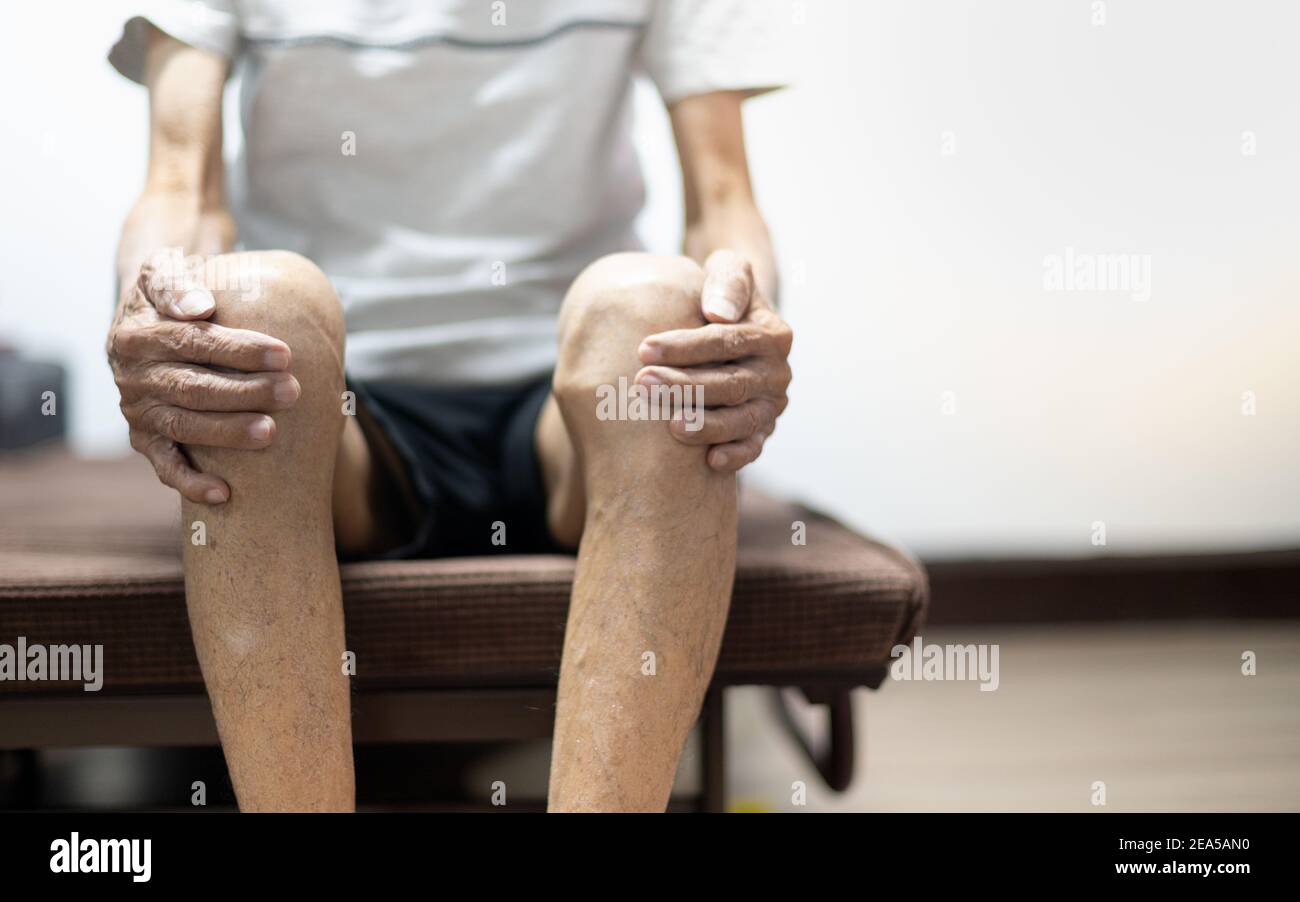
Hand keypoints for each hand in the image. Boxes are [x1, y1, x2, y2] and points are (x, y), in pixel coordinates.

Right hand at [107, 251, 298, 503]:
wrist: (147, 313)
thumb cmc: (172, 291)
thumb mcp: (164, 270)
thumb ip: (175, 282)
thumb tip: (199, 307)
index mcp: (135, 335)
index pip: (191, 342)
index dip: (238, 349)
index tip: (285, 353)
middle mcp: (131, 376)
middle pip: (193, 387)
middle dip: (245, 392)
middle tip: (292, 392)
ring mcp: (137, 411)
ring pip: (185, 427)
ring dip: (228, 433)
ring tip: (271, 433)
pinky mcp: (144, 439)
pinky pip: (166, 466)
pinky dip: (192, 483)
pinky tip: (225, 494)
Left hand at [635, 249, 792, 471]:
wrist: (731, 321)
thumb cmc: (720, 293)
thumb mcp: (728, 270)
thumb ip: (728, 280)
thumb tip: (719, 311)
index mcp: (773, 335)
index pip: (728, 342)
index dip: (687, 346)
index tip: (644, 349)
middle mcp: (777, 373)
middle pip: (731, 384)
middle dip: (686, 386)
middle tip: (642, 385)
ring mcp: (771, 405)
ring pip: (741, 420)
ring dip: (706, 425)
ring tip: (670, 426)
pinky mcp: (761, 430)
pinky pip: (753, 447)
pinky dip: (735, 455)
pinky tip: (709, 462)